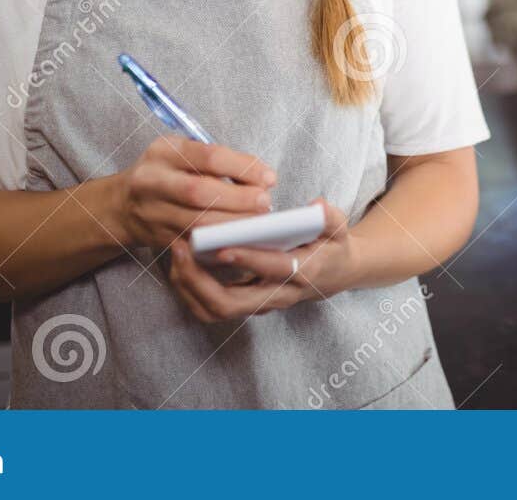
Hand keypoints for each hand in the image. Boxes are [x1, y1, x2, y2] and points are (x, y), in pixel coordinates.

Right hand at [107, 136, 275, 251]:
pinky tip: (239, 240)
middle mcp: (152, 180)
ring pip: (197, 222)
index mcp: (164, 151)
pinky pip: (193, 243)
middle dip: (239, 199)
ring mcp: (153, 212)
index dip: (243, 167)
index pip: (209, 156)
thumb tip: (261, 177)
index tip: (268, 177)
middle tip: (265, 203)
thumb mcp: (183, 153)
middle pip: (200, 192)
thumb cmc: (165, 173)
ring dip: (233, 224)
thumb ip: (217, 160)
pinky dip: (219, 243)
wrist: (122, 205)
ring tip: (257, 222)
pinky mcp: (158, 237)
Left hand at [167, 199, 355, 322]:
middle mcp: (279, 296)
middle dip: (200, 281)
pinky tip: (180, 265)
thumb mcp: (340, 230)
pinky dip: (190, 291)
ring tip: (176, 255)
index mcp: (304, 273)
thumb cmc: (332, 248)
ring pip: (216, 310)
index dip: (248, 260)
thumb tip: (316, 206)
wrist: (334, 275)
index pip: (274, 270)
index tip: (223, 245)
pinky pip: (211, 308)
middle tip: (181, 250)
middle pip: (232, 304)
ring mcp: (260, 304)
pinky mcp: (246, 305)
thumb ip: (330, 217)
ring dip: (190, 288)